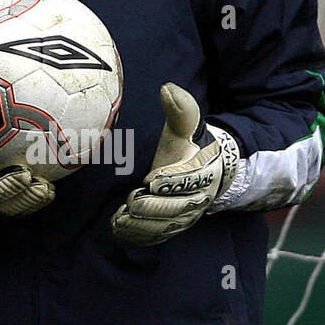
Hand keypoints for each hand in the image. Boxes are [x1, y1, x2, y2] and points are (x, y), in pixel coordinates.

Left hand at [110, 83, 238, 244]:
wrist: (204, 173)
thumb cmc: (187, 148)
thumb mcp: (185, 127)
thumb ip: (180, 109)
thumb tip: (167, 88)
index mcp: (203, 172)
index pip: (189, 179)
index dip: (171, 181)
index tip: (150, 180)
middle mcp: (196, 199)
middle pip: (176, 208)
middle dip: (153, 207)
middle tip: (130, 201)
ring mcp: (184, 218)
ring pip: (166, 226)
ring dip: (143, 224)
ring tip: (120, 218)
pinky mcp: (171, 229)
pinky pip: (157, 237)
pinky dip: (139, 236)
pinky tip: (120, 228)